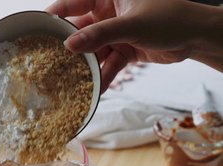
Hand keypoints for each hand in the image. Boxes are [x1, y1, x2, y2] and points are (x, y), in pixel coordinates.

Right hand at [46, 0, 222, 91]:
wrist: (196, 37)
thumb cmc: (169, 18)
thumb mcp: (131, 24)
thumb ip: (100, 34)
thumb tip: (70, 45)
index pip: (74, 3)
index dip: (56, 15)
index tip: (39, 28)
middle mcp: (109, 12)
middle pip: (82, 30)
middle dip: (71, 48)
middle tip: (53, 62)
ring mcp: (116, 32)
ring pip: (94, 50)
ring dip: (88, 66)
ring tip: (74, 81)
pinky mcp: (123, 49)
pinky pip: (108, 62)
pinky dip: (104, 74)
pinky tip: (97, 87)